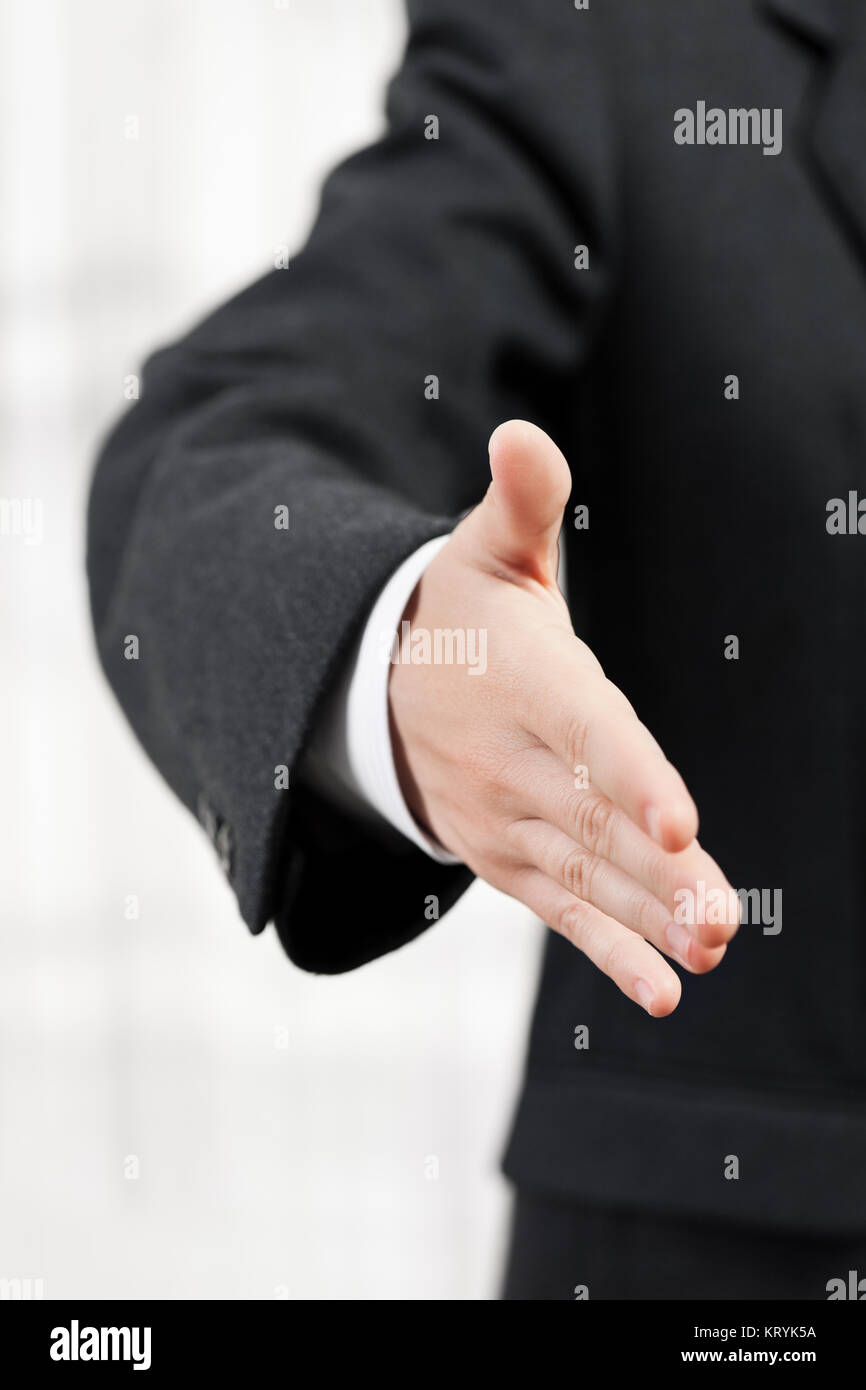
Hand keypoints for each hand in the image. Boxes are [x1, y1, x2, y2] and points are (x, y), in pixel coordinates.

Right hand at [388, 420, 737, 1015]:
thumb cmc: (461, 613)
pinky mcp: (509, 859)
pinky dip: (610, 951)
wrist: (380, 692)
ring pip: (586, 873)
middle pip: (594, 820)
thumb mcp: (487, 551)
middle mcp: (511, 759)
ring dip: (648, 918)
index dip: (631, 772)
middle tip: (719, 916)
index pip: (582, 728)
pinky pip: (561, 911)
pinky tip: (664, 991)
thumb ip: (522, 503)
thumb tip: (521, 431)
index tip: (682, 823)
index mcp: (522, 680)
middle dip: (659, 873)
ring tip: (709, 949)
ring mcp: (507, 818)